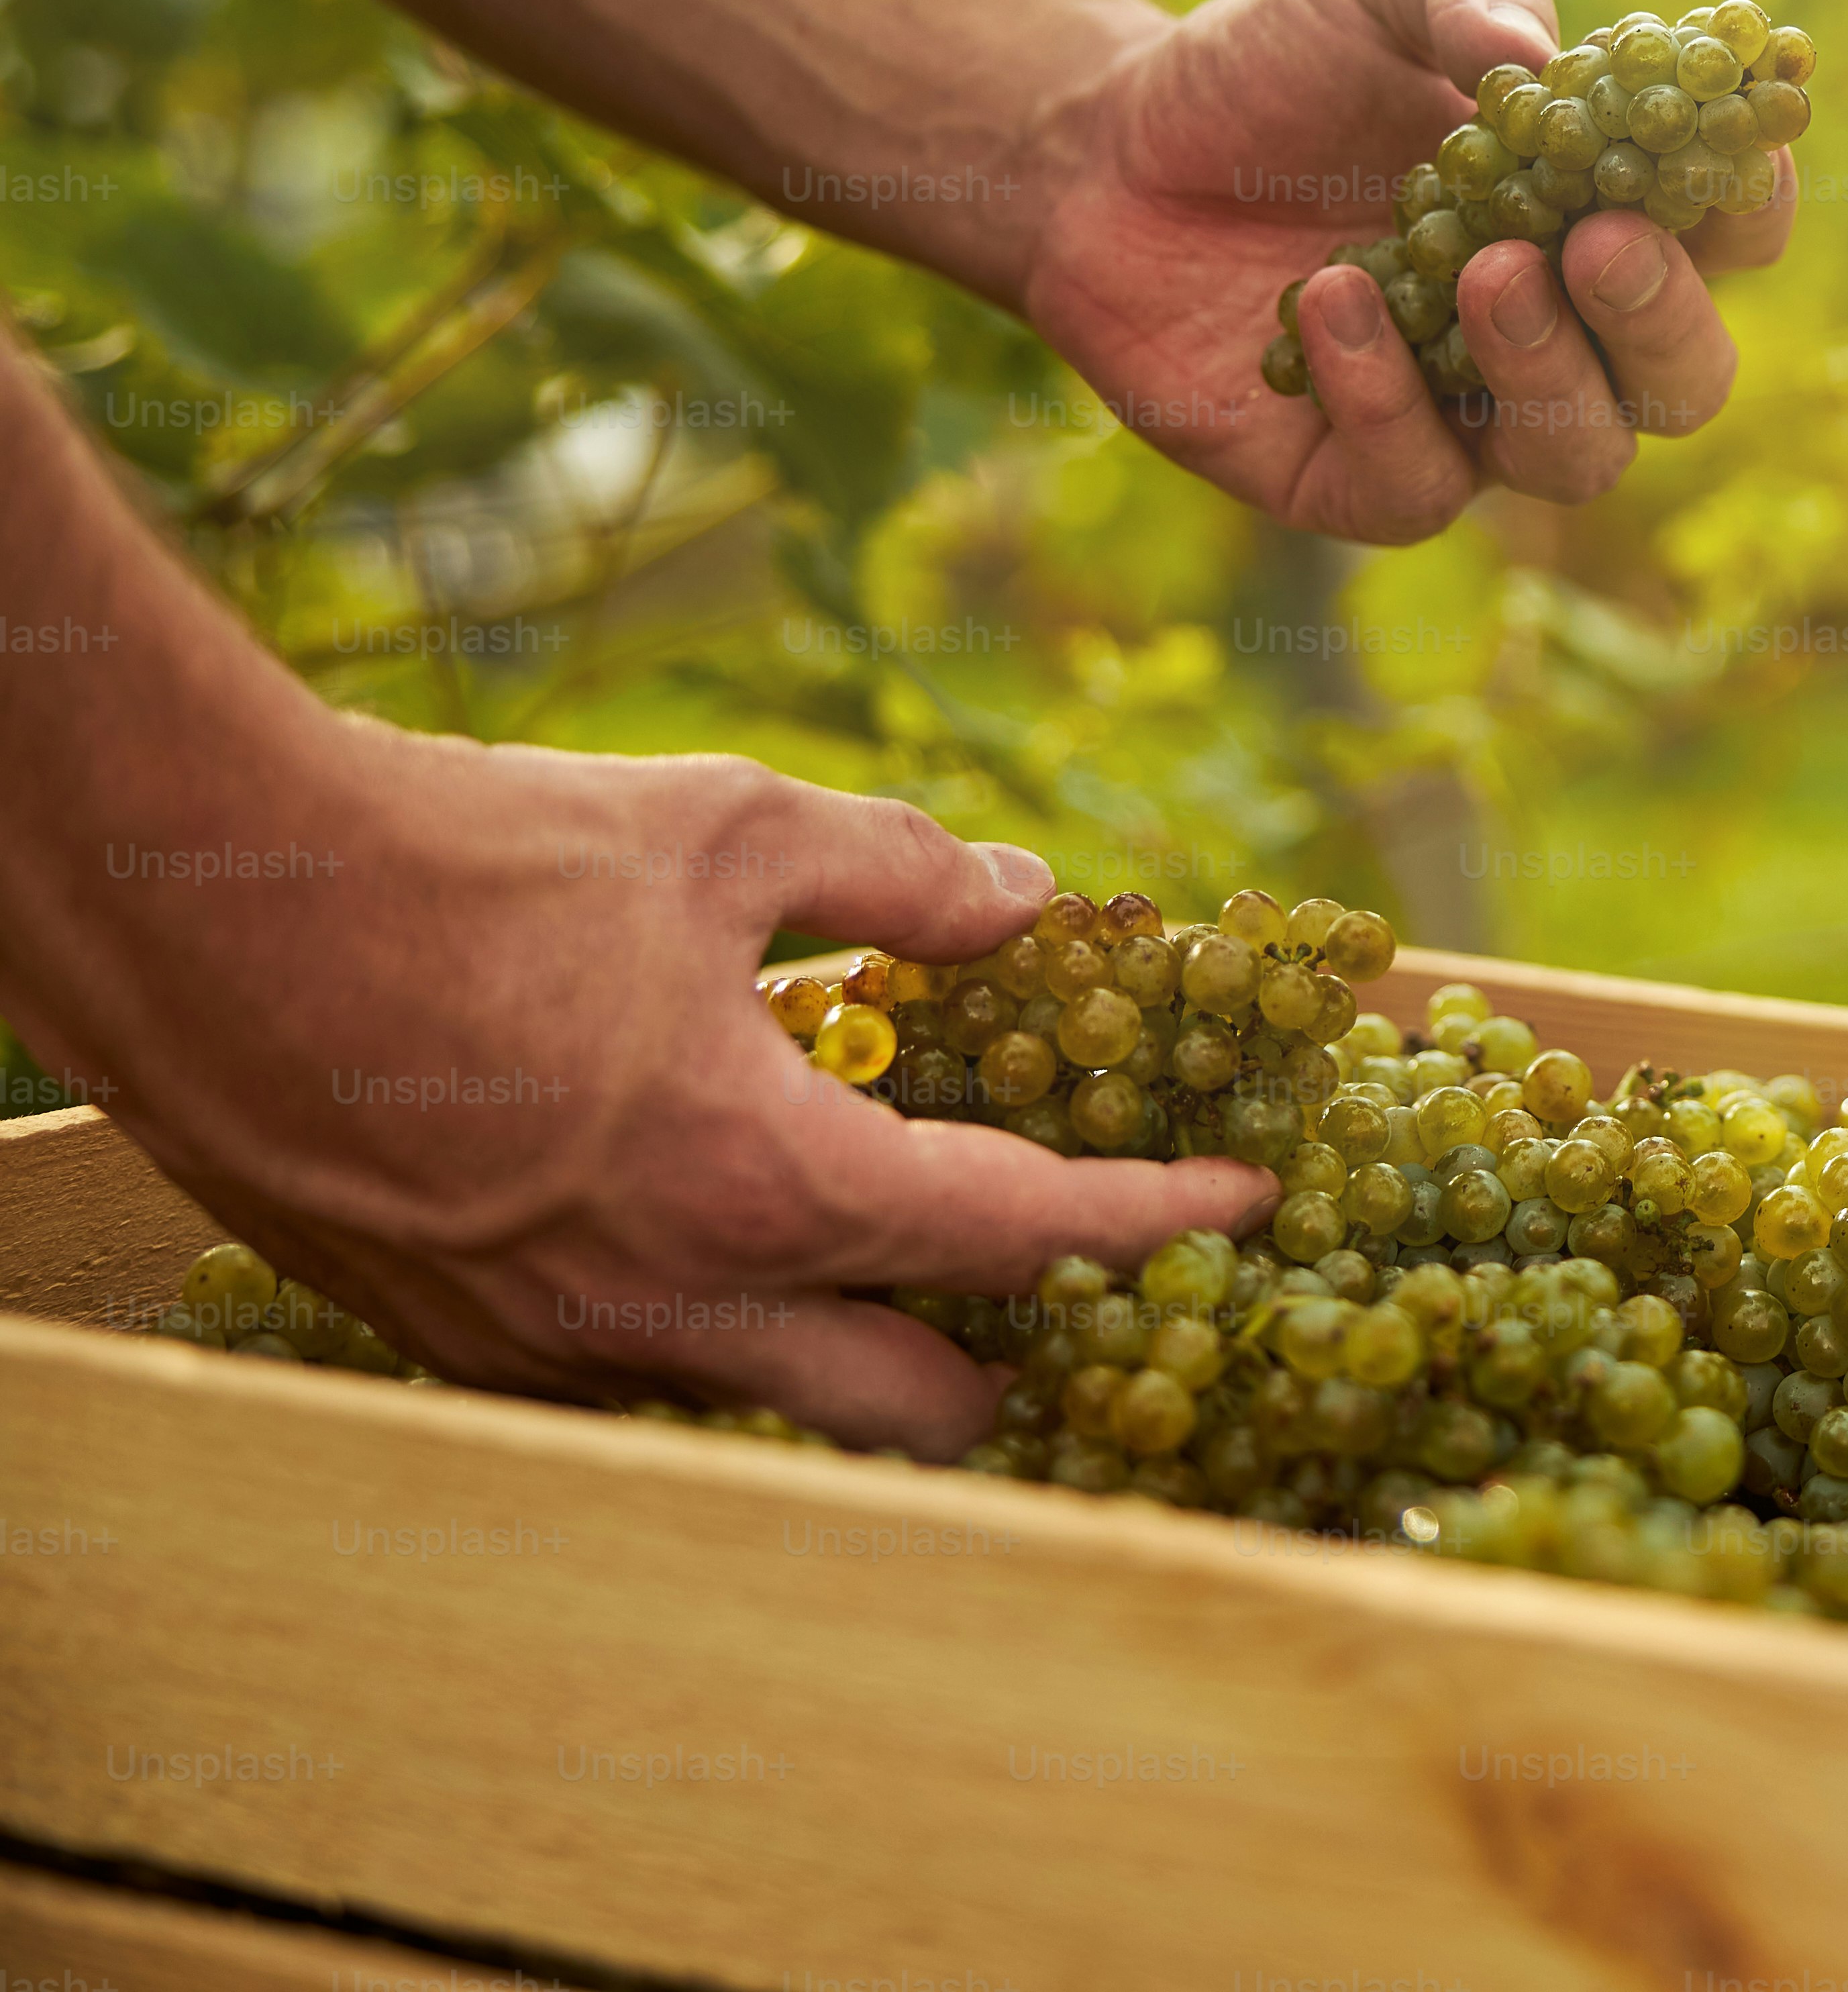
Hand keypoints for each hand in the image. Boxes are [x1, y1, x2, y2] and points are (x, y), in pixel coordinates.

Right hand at [45, 717, 1270, 1457]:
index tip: (1242, 1207)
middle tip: (1070, 1263)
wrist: (211, 909)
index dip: (1156, 1222)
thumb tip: (1023, 902)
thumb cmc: (473, 857)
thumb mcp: (725, 829)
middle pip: (920, 1414)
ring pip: (776, 1402)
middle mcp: (673, 1308)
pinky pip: (647, 1373)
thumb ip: (899, 874)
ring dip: (859, 1340)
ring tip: (906, 1239)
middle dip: (1020, 1362)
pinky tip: (725, 1219)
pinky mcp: (464, 1345)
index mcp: (767, 1187)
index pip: (1023, 1240)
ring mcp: (560, 1349)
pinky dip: (724, 1319)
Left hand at [1016, 0, 1796, 538]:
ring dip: (1548, 374)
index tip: (1734, 153)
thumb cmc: (1277, 58)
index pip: (1730, 239)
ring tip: (1483, 272)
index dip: (1749, 206)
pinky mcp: (1355, 477)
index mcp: (1601, 214)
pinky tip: (1332, 302)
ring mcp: (1468, 419)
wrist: (1106, 144)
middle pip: (1684, 380)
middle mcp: (1561, 334)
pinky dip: (1388, 401)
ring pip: (1578, 458)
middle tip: (1600, 245)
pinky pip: (1418, 486)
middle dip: (1661, 319)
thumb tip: (1532, 59)